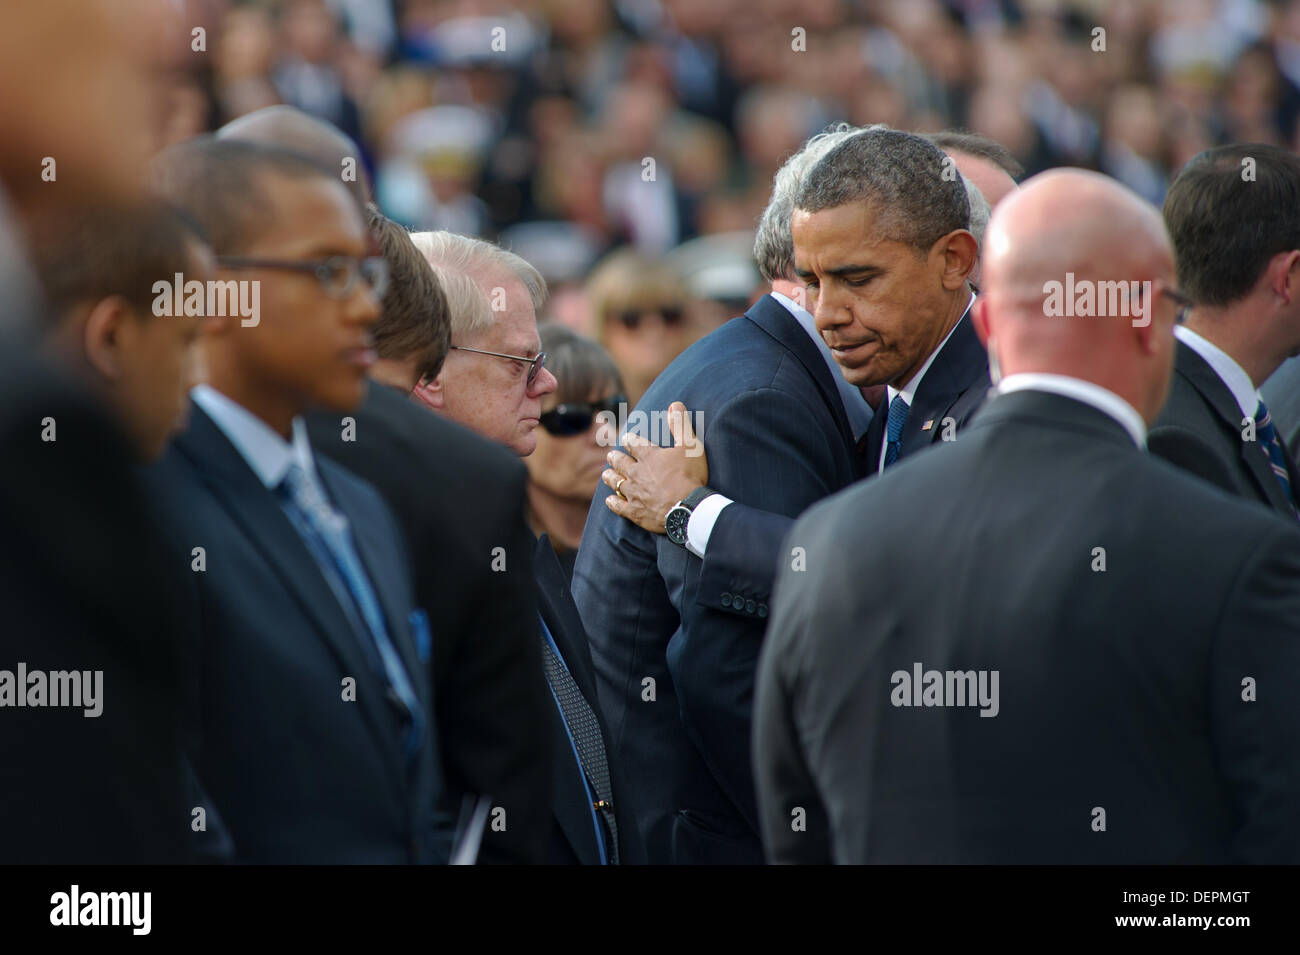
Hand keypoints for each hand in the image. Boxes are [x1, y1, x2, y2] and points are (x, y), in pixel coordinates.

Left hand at [602, 401, 708, 533]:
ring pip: (616, 482)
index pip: (634, 444)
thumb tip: (675, 404)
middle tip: (610, 456)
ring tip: (605, 474)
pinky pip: (619, 506)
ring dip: (610, 477)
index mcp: (648, 456)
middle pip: (621, 463)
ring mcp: (633, 493)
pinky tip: (609, 500)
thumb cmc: (690, 476)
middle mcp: (636, 473)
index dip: (629, 440)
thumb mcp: (690, 446)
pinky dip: (613, 502)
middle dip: (615, 458)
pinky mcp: (634, 511)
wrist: (686, 508)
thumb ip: (680, 425)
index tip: (626, 438)